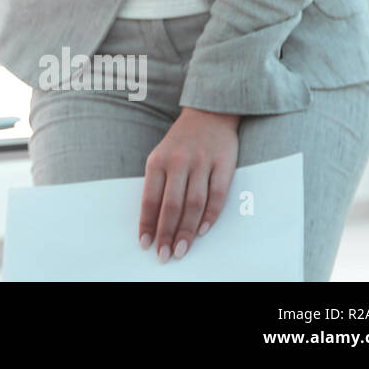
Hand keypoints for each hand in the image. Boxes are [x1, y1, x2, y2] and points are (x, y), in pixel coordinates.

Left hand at [139, 107, 240, 262]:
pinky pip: (217, 195)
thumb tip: (153, 221)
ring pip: (194, 204)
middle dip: (166, 233)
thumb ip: (158, 184)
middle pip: (172, 205)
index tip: (145, 244)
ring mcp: (202, 163)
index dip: (147, 224)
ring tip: (182, 250)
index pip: (150, 198)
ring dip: (187, 231)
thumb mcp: (160, 156)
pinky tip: (203, 231)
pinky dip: (210, 215)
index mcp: (157, 161)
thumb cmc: (180, 141)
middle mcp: (178, 162)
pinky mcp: (224, 164)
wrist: (209, 113)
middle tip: (164, 255)